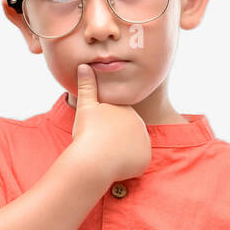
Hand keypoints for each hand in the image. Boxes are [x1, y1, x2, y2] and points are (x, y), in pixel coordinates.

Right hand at [70, 64, 151, 181]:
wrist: (94, 159)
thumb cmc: (86, 133)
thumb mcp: (86, 106)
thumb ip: (87, 86)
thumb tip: (84, 65)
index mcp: (128, 110)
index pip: (119, 120)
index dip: (106, 128)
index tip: (97, 133)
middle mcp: (141, 124)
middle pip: (126, 134)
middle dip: (115, 140)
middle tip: (101, 145)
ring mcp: (145, 142)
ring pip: (131, 148)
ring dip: (121, 152)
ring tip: (107, 154)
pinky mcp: (146, 159)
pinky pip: (137, 162)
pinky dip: (127, 165)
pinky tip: (115, 164)